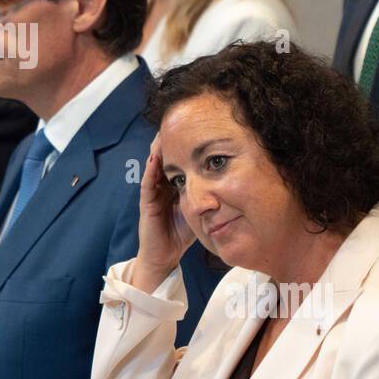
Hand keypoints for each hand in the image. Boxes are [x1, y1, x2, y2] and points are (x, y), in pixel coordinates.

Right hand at [132, 134, 196, 293]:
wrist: (163, 257)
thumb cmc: (181, 235)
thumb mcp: (198, 210)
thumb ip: (208, 196)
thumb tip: (231, 183)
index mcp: (173, 186)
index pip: (178, 160)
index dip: (183, 145)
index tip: (193, 128)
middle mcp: (161, 185)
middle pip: (165, 157)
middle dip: (170, 140)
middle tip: (177, 121)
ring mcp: (152, 193)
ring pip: (154, 164)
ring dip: (158, 148)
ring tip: (163, 131)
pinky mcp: (146, 202)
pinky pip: (148, 182)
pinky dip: (152, 168)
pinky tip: (156, 156)